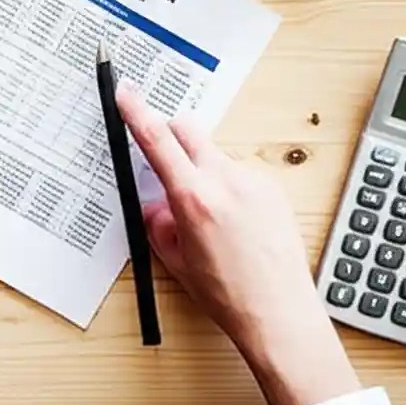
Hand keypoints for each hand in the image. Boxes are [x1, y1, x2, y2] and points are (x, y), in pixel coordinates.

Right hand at [117, 86, 360, 404]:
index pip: (157, 140)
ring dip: (202, 171)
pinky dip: (227, 188)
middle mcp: (226, 181)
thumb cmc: (228, 294)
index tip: (126, 92)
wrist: (279, 312)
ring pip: (215, 155)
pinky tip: (233, 223)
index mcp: (195, 198)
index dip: (136, 111)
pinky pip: (239, 174)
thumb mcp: (176, 258)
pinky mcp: (273, 189)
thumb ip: (159, 222)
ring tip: (209, 218)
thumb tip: (155, 204)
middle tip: (165, 161)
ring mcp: (254, 182)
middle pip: (189, 130)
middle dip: (171, 136)